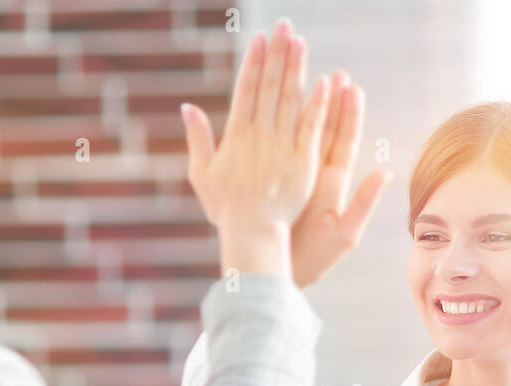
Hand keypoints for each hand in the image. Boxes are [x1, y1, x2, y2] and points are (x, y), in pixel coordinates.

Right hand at [180, 19, 329, 235]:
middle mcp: (260, 136)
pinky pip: (311, 128)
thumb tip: (187, 107)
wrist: (252, 235)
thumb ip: (198, 139)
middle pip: (269, 87)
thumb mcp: (203, 174)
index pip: (246, 90)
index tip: (260, 38)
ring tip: (301, 42)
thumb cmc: (227, 209)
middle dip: (277, 54)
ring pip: (291, 101)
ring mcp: (283, 147)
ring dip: (296, 69)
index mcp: (236, 136)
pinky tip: (324, 81)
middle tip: (285, 26)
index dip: (254, 62)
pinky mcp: (303, 162)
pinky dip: (317, 105)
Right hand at [289, 70, 389, 288]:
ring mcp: (295, 181)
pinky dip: (284, 129)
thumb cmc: (314, 260)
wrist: (281, 277)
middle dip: (331, 103)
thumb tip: (386, 170)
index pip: (343, 143)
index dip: (349, 116)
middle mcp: (315, 179)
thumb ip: (365, 202)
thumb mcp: (345, 234)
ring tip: (315, 78)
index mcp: (333, 187)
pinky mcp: (277, 187)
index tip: (353, 87)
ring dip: (309, 109)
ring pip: (302, 138)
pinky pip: (281, 152)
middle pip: (325, 133)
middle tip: (337, 72)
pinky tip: (284, 105)